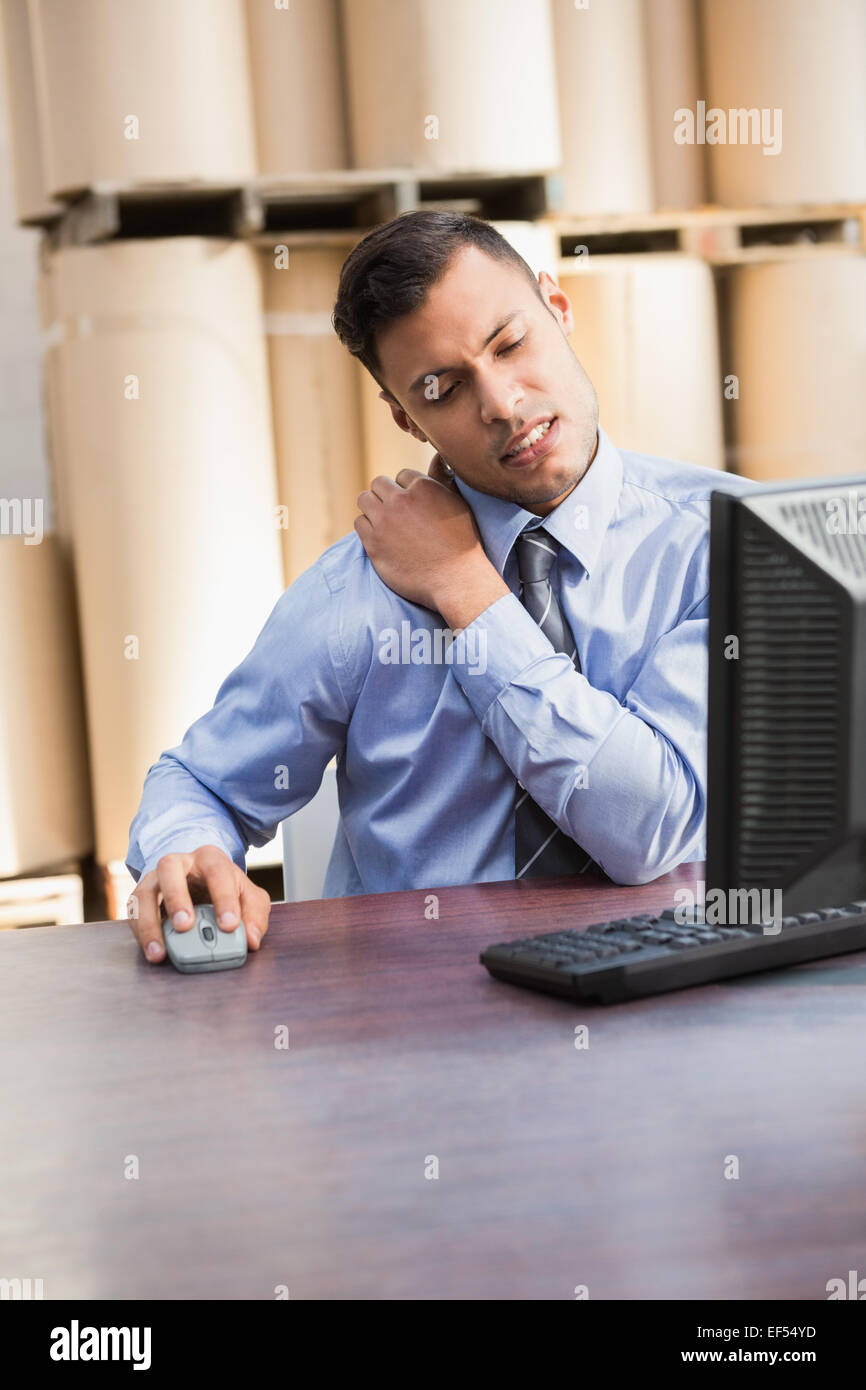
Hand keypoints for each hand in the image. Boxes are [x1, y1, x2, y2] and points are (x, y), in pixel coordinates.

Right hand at [126, 845, 270, 962]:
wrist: (200, 882)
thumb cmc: (226, 890)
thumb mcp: (250, 898)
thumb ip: (255, 916)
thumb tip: (251, 940)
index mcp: (210, 859)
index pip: (217, 871)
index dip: (223, 898)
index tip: (230, 926)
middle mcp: (179, 864)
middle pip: (169, 867)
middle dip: (176, 897)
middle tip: (186, 926)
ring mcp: (156, 879)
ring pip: (144, 892)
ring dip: (150, 923)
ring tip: (160, 952)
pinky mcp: (141, 898)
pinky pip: (134, 913)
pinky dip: (141, 934)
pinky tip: (152, 952)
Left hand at [355, 455, 504, 618]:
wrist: (456, 580)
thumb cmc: (462, 543)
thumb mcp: (457, 504)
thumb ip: (441, 480)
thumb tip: (437, 457)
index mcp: (422, 487)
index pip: (402, 475)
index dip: (406, 490)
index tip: (411, 505)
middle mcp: (400, 500)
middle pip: (378, 483)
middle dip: (385, 495)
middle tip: (394, 513)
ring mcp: (384, 521)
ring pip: (364, 500)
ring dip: (372, 509)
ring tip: (384, 523)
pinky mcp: (373, 543)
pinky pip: (359, 523)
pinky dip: (367, 528)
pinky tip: (380, 538)